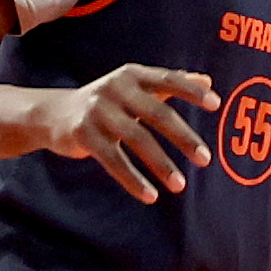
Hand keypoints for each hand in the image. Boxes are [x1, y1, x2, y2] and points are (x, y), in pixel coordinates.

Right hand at [35, 64, 217, 204]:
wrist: (54, 114)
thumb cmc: (107, 101)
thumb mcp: (135, 87)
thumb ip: (170, 83)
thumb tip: (208, 81)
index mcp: (132, 75)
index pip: (168, 80)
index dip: (192, 91)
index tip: (217, 105)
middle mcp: (116, 89)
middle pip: (158, 113)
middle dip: (184, 138)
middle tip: (206, 159)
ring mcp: (98, 111)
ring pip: (137, 139)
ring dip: (162, 165)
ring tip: (180, 185)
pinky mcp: (83, 134)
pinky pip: (114, 160)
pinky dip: (133, 180)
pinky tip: (151, 196)